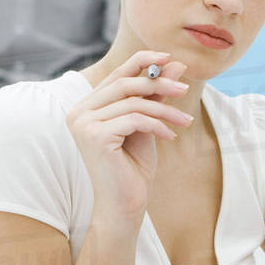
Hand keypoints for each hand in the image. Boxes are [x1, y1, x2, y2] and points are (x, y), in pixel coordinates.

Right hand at [64, 50, 192, 229]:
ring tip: (185, 120)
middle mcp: (79, 112)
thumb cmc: (133, 166)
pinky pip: (135, 119)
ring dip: (165, 110)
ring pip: (134, 102)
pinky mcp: (94, 136)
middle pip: (125, 83)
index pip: (116, 73)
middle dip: (159, 84)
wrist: (125, 204)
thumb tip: (175, 63)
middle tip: (185, 89)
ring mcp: (84, 124)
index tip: (170, 59)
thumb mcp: (148, 123)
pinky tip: (170, 137)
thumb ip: (156, 94)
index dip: (143, 61)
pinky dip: (158, 125)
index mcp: (87, 106)